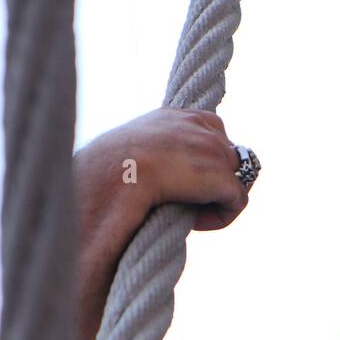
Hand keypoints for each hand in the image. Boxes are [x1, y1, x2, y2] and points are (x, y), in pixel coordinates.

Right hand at [87, 107, 252, 235]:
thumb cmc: (103, 175)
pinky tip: (193, 223)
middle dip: (211, 183)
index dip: (202, 164)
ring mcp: (212, 147)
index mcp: (172, 117)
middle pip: (228, 156)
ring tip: (187, 215)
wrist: (109, 174)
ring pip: (235, 179)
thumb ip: (148, 159)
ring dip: (215, 200)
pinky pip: (237, 201)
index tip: (176, 185)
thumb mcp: (126, 158)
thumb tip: (150, 175)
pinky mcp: (221, 174)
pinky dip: (219, 217)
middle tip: (183, 203)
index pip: (210, 131)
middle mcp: (197, 124)